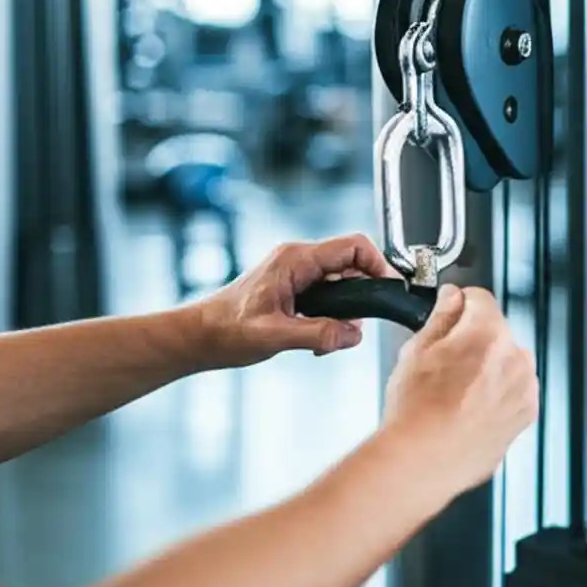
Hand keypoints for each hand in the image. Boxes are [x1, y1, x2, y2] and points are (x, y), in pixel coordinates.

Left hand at [192, 234, 395, 368]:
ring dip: (343, 314)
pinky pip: (328, 298)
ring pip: (341, 285)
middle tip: (353, 327)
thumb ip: (318, 334)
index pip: (353, 246)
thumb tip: (353, 334)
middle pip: (351, 266)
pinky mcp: (294, 289)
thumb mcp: (274, 336)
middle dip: (360, 299)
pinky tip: (316, 340)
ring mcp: (296, 274)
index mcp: (295, 260)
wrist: (199, 337)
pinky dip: (330, 320)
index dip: (378, 264)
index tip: (387, 288)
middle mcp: (298, 261)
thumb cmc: (225, 330)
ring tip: (327, 340)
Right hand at [379, 285, 538, 496]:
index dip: (458, 305)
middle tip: (444, 365)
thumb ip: (442, 315)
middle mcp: (514, 357)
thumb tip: (452, 297)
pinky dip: (497, 396)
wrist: (424, 460)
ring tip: (454, 393)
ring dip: (488, 369)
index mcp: (487, 332)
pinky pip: (513, 391)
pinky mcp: (525, 415)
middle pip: (496, 332)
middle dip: (474, 341)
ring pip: (507, 363)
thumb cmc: (417, 411)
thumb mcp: (417, 350)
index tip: (450, 314)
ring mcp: (524, 388)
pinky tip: (468, 409)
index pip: (479, 298)